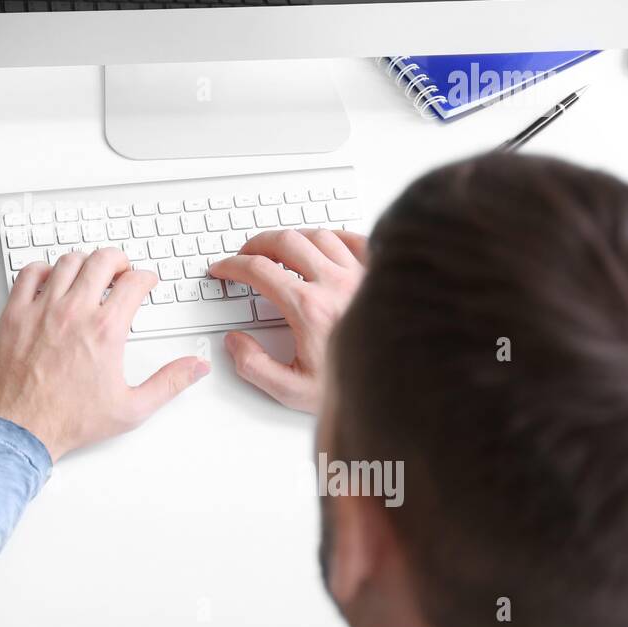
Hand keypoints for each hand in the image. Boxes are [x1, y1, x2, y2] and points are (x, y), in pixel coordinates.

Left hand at [0, 249, 209, 461]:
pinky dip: (43, 269)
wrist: (22, 429)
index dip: (146, 277)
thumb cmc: (69, 420)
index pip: (134, 282)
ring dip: (84, 262)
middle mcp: (74, 312)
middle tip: (121, 271)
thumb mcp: (132, 408)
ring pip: (67, 262)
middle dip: (119, 261)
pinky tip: (51, 280)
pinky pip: (28, 274)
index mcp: (106, 330)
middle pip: (102, 260)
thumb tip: (195, 367)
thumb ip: (169, 383)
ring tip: (89, 274)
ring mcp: (42, 310)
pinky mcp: (15, 315)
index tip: (146, 282)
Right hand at [209, 229, 366, 413]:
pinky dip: (334, 237)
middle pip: (286, 242)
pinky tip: (325, 245)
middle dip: (256, 244)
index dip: (232, 266)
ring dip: (292, 238)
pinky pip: (355, 241)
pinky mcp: (380, 276)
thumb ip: (253, 366)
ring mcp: (360, 276)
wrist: (404, 389)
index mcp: (309, 308)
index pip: (259, 270)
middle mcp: (335, 285)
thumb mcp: (291, 390)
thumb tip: (236, 342)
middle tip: (244, 254)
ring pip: (319, 236)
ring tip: (279, 248)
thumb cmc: (356, 387)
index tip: (223, 270)